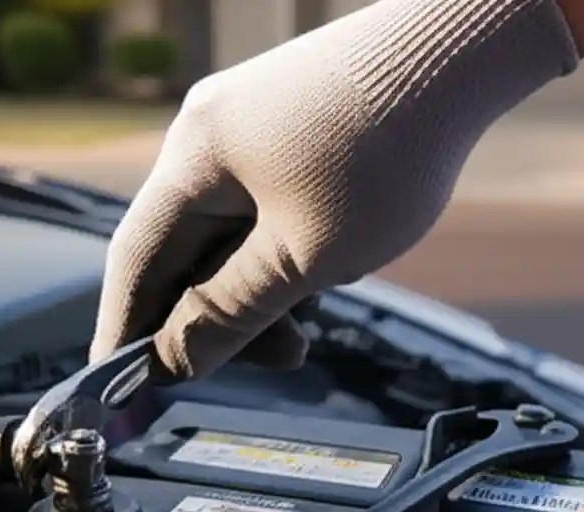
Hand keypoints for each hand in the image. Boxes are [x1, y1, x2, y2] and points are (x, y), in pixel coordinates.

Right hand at [89, 0, 577, 378]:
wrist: (463, 51)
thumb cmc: (388, 151)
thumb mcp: (306, 256)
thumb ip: (232, 312)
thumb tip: (176, 360)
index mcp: (192, 158)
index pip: (135, 259)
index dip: (124, 329)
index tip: (120, 388)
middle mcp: (206, 131)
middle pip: (183, 247)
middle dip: (215, 314)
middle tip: (272, 361)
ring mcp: (247, 122)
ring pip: (228, 229)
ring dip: (257, 285)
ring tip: (313, 317)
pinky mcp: (289, 122)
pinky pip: (261, 203)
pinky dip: (281, 248)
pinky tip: (327, 264)